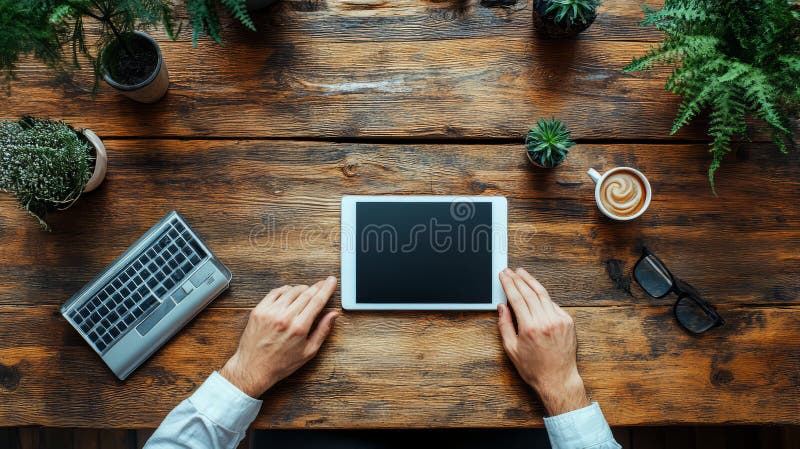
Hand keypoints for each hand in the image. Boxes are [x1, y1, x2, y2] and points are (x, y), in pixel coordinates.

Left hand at [220, 276, 339, 397]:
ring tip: (307, 291)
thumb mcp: (308, 352)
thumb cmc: (281, 364)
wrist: (252, 369)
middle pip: (306, 293)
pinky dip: (285, 290)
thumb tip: (333, 315)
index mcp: (299, 328)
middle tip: (323, 283)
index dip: (326, 289)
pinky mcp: (258, 311)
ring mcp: (270, 312)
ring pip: (291, 291)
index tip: (331, 281)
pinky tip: (289, 293)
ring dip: (302, 288)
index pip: (317, 301)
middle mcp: (284, 317)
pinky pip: (275, 293)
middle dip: (317, 286)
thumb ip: (322, 331)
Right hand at [497, 268, 588, 415]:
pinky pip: (553, 304)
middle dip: (518, 279)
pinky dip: (543, 296)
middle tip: (511, 271)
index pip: (517, 298)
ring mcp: (559, 320)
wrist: (558, 379)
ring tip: (522, 273)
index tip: (503, 275)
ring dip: (531, 282)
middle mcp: (546, 321)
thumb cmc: (534, 368)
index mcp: (530, 328)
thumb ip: (505, 325)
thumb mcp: (511, 349)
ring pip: (543, 295)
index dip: (509, 284)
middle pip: (529, 292)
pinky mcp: (568, 322)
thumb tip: (502, 306)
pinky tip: (536, 291)